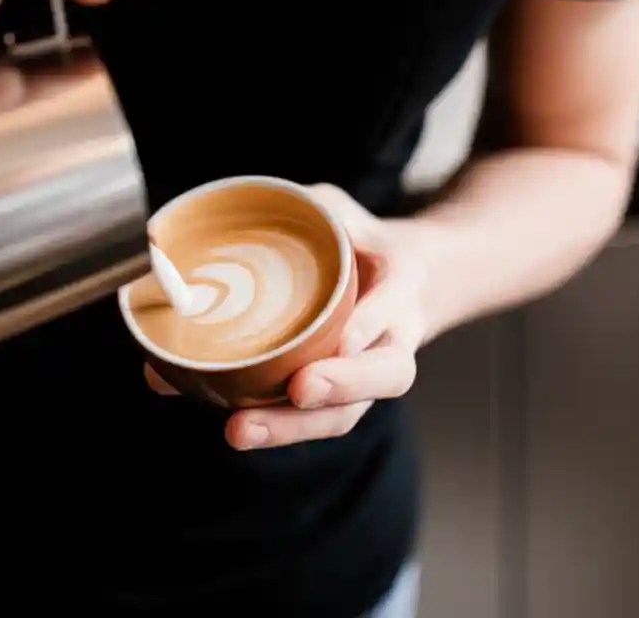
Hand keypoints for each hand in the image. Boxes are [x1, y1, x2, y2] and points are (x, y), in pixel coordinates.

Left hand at [145, 183, 438, 450]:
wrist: (409, 280)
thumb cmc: (363, 241)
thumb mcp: (341, 210)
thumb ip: (305, 209)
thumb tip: (235, 214)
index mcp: (400, 290)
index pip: (392, 310)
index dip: (370, 322)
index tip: (343, 339)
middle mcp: (392, 342)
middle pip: (384, 377)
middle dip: (341, 387)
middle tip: (299, 389)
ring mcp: (366, 378)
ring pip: (343, 414)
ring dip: (292, 426)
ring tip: (239, 430)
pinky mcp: (336, 398)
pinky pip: (313, 420)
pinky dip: (271, 425)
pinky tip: (229, 423)